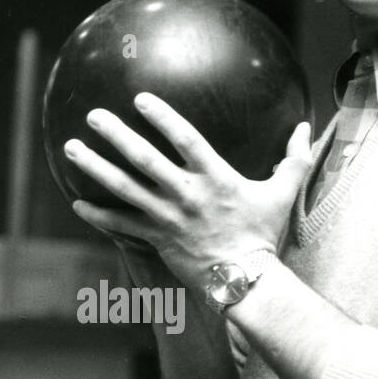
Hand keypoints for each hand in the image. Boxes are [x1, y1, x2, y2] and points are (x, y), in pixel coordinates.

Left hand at [64, 93, 311, 289]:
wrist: (246, 279)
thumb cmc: (263, 234)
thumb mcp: (283, 192)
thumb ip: (293, 158)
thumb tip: (306, 128)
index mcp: (215, 177)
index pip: (184, 138)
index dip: (162, 117)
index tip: (140, 99)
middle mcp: (186, 194)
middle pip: (144, 159)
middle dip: (115, 135)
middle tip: (93, 116)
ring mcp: (167, 217)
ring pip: (124, 189)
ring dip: (95, 167)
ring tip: (71, 149)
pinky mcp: (157, 238)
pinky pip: (121, 226)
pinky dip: (98, 216)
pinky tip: (76, 203)